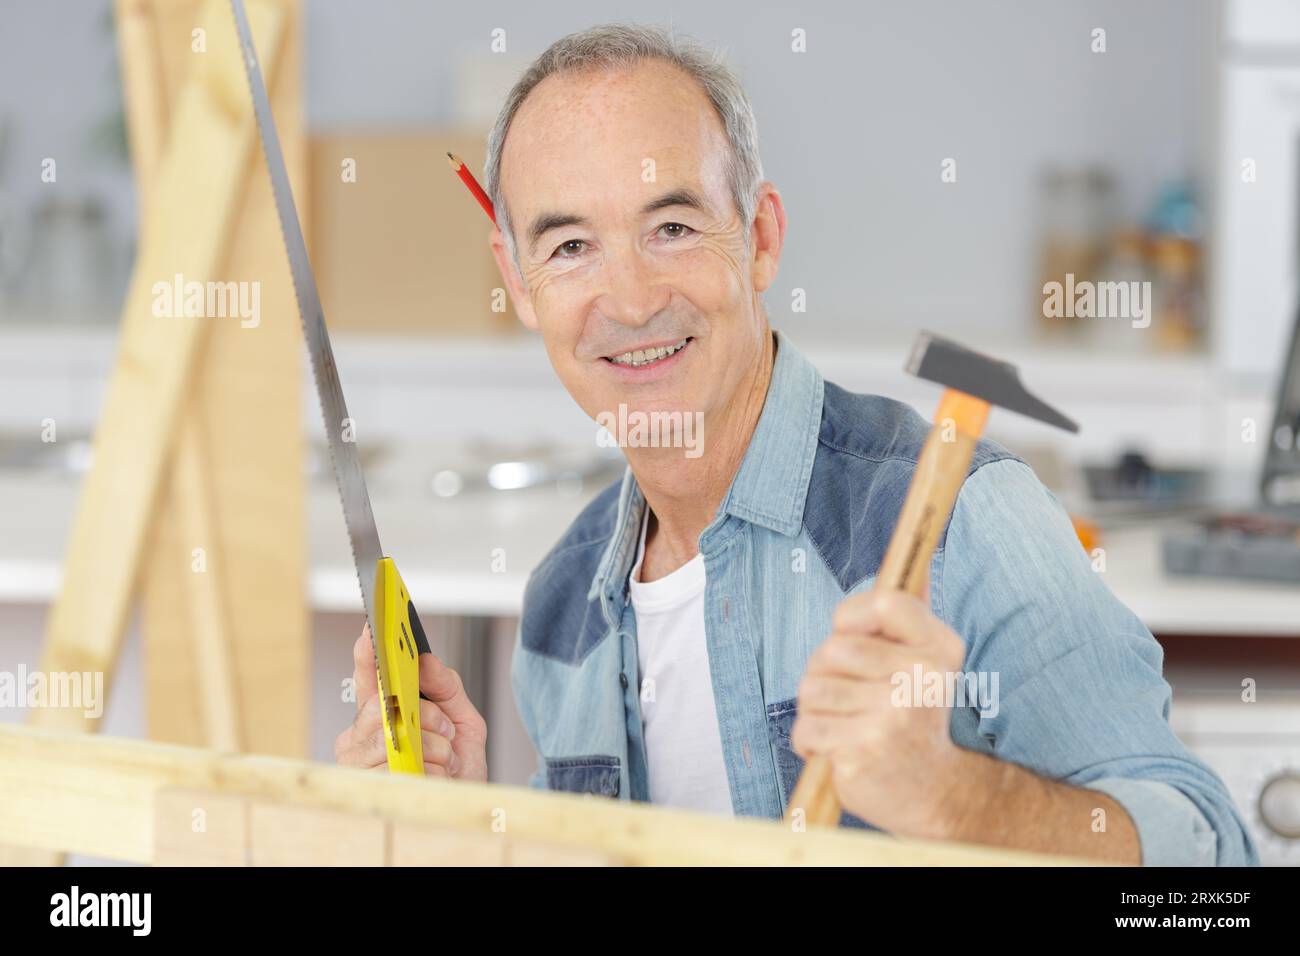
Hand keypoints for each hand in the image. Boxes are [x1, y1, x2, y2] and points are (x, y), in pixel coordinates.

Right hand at [334, 625, 487, 780]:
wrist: (467, 812)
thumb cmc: (457, 771)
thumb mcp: (463, 721)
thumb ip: (447, 688)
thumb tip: (426, 660)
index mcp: (379, 715)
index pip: (367, 678)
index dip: (366, 654)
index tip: (371, 630)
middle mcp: (359, 737)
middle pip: (384, 705)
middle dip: (427, 715)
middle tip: (446, 731)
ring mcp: (357, 765)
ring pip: (394, 735)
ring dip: (435, 747)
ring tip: (445, 761)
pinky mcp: (367, 790)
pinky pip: (400, 766)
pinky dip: (432, 771)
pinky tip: (435, 780)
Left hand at [791, 588, 969, 837]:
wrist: (932, 793)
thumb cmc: (912, 718)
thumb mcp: (925, 663)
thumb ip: (908, 618)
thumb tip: (912, 565)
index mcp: (939, 649)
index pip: (884, 602)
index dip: (850, 616)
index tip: (849, 635)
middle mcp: (921, 680)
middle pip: (832, 648)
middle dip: (825, 673)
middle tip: (851, 700)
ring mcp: (893, 717)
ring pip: (811, 688)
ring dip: (816, 711)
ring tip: (847, 726)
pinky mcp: (863, 751)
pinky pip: (805, 729)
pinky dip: (810, 743)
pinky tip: (839, 752)